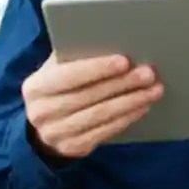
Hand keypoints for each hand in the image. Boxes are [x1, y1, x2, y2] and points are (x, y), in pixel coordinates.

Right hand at [22, 53, 162, 160]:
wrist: (44, 126)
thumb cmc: (58, 87)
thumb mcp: (56, 70)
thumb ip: (74, 56)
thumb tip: (111, 40)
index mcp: (36, 87)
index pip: (68, 76)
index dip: (97, 68)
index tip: (124, 60)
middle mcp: (41, 112)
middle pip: (88, 96)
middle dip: (121, 84)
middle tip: (148, 73)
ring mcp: (56, 134)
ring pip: (99, 116)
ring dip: (130, 102)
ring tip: (153, 90)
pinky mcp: (72, 148)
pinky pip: (104, 132)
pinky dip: (126, 118)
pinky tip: (142, 106)